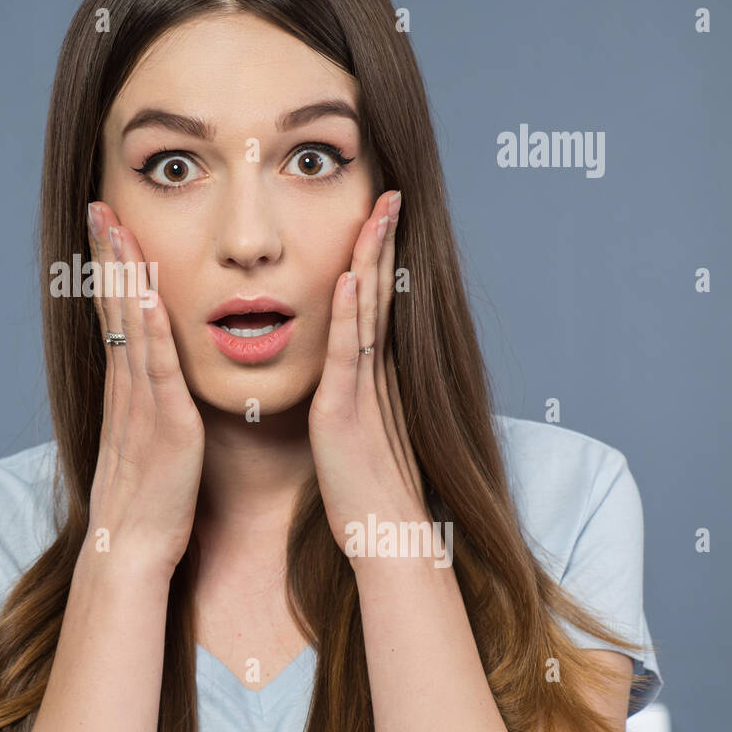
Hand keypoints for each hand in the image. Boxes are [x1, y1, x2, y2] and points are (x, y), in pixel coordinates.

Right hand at [83, 201, 204, 578]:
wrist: (132, 549)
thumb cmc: (148, 501)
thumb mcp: (148, 441)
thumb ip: (152, 405)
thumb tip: (155, 382)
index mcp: (127, 389)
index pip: (115, 314)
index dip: (110, 269)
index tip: (107, 226)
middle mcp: (128, 386)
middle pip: (114, 306)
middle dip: (108, 253)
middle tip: (101, 203)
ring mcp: (143, 402)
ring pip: (129, 324)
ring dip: (123, 271)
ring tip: (116, 224)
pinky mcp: (166, 424)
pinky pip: (156, 367)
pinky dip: (150, 327)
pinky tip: (148, 292)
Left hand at [308, 190, 427, 551]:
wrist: (387, 538)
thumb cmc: (367, 494)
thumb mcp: (355, 435)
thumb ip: (351, 402)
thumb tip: (341, 382)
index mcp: (374, 378)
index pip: (376, 304)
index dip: (378, 260)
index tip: (380, 217)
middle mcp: (376, 375)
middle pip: (381, 294)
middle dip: (383, 242)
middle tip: (389, 193)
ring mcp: (364, 390)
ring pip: (370, 311)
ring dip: (372, 259)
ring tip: (378, 209)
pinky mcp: (344, 412)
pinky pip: (349, 355)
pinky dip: (352, 314)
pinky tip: (351, 277)